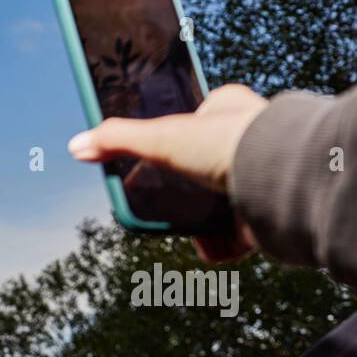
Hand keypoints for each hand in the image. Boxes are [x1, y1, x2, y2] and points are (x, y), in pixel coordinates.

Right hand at [68, 84, 268, 262]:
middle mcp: (250, 141)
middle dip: (183, 188)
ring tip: (190, 222)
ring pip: (218, 202)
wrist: (279, 180)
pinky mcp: (266, 214)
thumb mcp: (160, 137)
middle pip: (205, 165)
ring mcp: (259, 178)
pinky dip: (217, 244)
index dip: (173, 136)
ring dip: (199, 219)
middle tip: (165, 199)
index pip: (198, 116)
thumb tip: (78, 146)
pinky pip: (233, 234)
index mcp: (230, 112)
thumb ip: (117, 140)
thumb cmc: (230, 145)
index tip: (156, 155)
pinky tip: (209, 241)